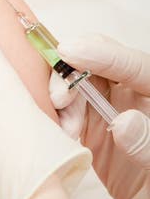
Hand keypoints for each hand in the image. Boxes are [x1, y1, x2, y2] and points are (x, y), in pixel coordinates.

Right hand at [51, 34, 149, 198]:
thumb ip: (148, 146)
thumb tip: (123, 121)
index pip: (134, 64)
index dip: (102, 54)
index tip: (70, 51)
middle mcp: (135, 98)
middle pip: (99, 66)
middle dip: (73, 72)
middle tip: (58, 98)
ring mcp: (113, 114)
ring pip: (80, 86)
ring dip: (63, 97)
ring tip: (65, 128)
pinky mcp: (94, 133)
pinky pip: (70, 112)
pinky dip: (58, 117)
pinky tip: (60, 134)